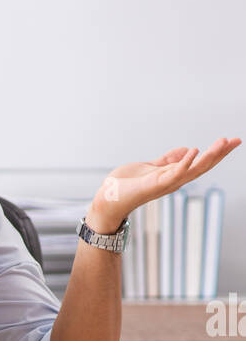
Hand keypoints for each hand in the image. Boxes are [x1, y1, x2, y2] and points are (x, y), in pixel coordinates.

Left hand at [87, 137, 240, 232]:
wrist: (108, 199)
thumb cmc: (127, 185)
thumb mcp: (151, 167)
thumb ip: (167, 159)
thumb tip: (187, 149)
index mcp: (173, 175)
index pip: (200, 162)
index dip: (216, 153)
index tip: (232, 141)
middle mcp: (173, 181)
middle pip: (202, 167)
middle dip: (220, 154)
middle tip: (236, 141)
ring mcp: (165, 184)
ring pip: (192, 170)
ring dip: (209, 157)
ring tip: (223, 143)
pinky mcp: (154, 185)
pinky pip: (173, 173)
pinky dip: (184, 163)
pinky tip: (194, 150)